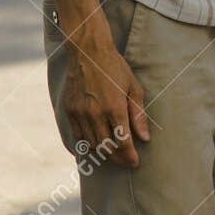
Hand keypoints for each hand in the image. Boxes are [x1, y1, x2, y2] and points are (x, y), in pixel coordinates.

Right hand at [62, 41, 149, 169]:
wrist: (88, 52)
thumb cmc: (115, 68)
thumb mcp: (133, 88)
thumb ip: (139, 115)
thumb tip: (145, 138)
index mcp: (114, 107)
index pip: (123, 142)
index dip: (130, 156)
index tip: (135, 162)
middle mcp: (95, 113)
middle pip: (106, 148)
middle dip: (118, 159)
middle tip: (127, 162)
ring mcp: (80, 113)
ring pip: (92, 145)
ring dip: (104, 153)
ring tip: (114, 153)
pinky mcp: (70, 111)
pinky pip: (78, 136)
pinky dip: (88, 144)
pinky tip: (97, 144)